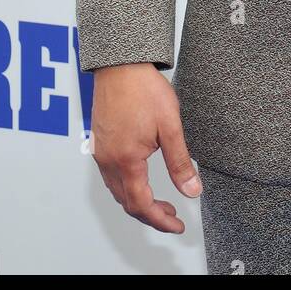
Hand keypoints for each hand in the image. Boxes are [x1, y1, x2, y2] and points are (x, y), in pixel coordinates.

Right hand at [88, 63, 201, 232]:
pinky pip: (110, 175)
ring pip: (117, 190)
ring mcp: (101, 151)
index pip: (141, 204)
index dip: (160, 220)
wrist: (120, 64)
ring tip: (160, 200)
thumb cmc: (143, 89)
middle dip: (150, 214)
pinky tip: (140, 178)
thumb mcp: (170, 126)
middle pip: (127, 202)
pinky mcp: (99, 141)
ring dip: (138, 201)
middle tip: (172, 215)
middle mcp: (108, 160)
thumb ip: (180, 162)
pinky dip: (127, 186)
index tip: (177, 224)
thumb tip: (192, 190)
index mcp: (126, 160)